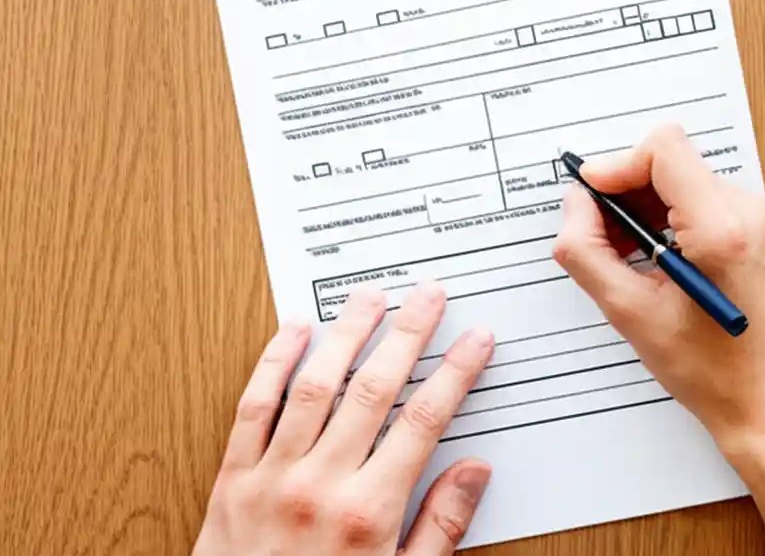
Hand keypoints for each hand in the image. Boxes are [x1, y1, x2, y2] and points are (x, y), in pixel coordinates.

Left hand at [194, 282, 495, 555]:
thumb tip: (474, 473)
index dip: (455, 372)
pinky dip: (273, 364)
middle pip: (375, 389)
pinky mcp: (231, 480)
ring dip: (346, 334)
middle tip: (429, 296)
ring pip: (316, 385)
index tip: (475, 341)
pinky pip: (253, 408)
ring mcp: (271, 478)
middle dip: (408, 334)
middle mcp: (320, 485)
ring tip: (370, 297)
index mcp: (367, 513)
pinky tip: (294, 333)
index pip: (424, 421)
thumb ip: (440, 527)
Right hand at [553, 127, 764, 555]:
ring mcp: (762, 221)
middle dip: (628, 194)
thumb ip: (588, 252)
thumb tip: (576, 207)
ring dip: (649, 210)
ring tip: (632, 261)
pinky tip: (660, 265)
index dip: (617, 167)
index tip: (591, 198)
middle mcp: (749, 214)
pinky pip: (706, 203)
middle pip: (672, 164)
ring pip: (686, 183)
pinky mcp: (764, 232)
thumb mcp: (631, 314)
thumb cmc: (715, 374)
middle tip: (604, 241)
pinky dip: (674, 222)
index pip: (663, 150)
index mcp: (722, 230)